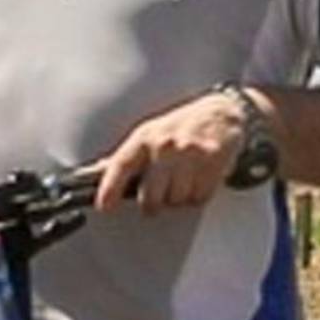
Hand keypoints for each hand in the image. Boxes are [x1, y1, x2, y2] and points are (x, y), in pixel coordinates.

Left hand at [92, 94, 260, 215]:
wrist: (222, 113)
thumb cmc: (181, 127)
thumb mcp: (150, 134)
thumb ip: (126, 157)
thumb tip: (97, 172)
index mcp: (144, 138)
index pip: (121, 165)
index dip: (109, 188)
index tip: (104, 207)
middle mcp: (165, 145)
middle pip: (150, 197)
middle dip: (154, 204)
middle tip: (159, 197)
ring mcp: (189, 154)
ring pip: (176, 200)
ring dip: (180, 197)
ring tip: (184, 179)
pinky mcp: (212, 162)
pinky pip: (199, 198)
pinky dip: (199, 195)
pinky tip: (199, 178)